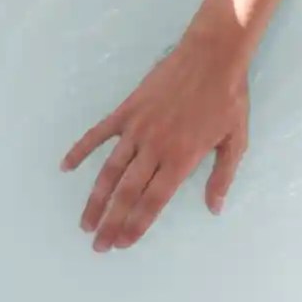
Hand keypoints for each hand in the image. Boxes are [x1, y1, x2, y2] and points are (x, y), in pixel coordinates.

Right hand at [61, 33, 249, 251]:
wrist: (212, 56)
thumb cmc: (228, 99)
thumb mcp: (235, 141)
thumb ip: (222, 176)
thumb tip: (215, 208)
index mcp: (181, 159)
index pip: (153, 202)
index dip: (136, 225)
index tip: (123, 243)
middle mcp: (155, 148)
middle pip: (127, 193)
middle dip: (111, 222)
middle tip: (99, 245)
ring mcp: (137, 128)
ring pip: (110, 171)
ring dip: (95, 199)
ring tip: (85, 223)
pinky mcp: (127, 110)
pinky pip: (98, 134)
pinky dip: (80, 150)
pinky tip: (65, 167)